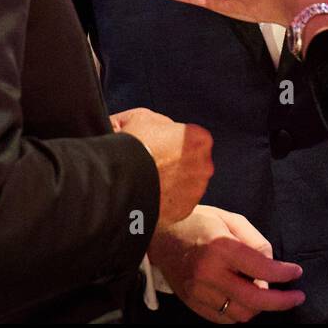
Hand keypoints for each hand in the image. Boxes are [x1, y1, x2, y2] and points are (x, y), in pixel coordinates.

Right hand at [113, 108, 212, 226]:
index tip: (157, 146)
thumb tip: (158, 128)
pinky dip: (166, 202)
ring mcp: (196, 190)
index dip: (170, 141)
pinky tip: (149, 195)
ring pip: (185, 185)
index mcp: (199, 139)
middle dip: (174, 164)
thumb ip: (159, 122)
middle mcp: (205, 165)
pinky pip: (176, 204)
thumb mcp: (142, 117)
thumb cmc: (132, 145)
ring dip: (171, 183)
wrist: (122, 180)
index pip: (189, 138)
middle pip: (190, 162)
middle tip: (152, 164)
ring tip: (148, 181)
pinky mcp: (184, 210)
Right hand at [149, 205, 304, 323]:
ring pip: (240, 314)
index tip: (296, 273)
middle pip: (254, 301)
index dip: (284, 274)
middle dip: (281, 302)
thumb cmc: (196, 221)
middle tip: (296, 297)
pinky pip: (223, 319)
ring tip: (266, 293)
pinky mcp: (191, 302)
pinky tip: (246, 300)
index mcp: (220, 247)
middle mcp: (209, 273)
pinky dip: (240, 312)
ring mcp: (198, 291)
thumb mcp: (230, 219)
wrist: (158, 233)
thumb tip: (271, 264)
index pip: (261, 269)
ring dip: (259, 308)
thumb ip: (254, 240)